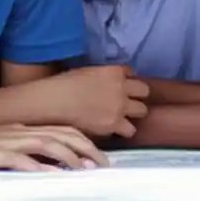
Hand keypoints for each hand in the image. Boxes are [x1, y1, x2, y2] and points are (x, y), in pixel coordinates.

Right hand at [0, 123, 107, 170]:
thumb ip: (9, 152)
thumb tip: (33, 165)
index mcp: (15, 129)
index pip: (58, 129)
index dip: (83, 141)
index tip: (99, 157)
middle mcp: (13, 131)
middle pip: (61, 133)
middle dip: (87, 148)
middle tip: (105, 165)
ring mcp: (1, 141)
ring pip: (46, 143)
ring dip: (70, 156)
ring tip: (87, 170)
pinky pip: (17, 158)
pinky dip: (37, 166)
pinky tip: (50, 175)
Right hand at [35, 66, 149, 136]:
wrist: (55, 101)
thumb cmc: (64, 83)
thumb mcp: (89, 71)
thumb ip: (104, 76)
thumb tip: (109, 81)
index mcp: (114, 71)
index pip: (131, 73)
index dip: (127, 81)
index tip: (121, 86)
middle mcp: (122, 88)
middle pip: (144, 91)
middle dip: (137, 96)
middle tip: (126, 102)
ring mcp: (120, 107)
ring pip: (142, 111)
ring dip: (133, 113)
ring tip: (122, 117)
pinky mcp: (114, 125)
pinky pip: (129, 129)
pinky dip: (123, 129)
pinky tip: (113, 128)